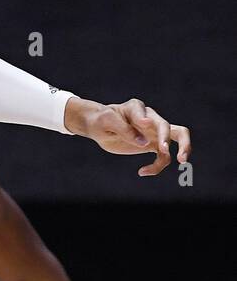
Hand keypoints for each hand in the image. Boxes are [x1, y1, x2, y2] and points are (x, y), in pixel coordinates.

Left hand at [63, 97, 190, 175]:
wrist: (97, 126)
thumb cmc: (101, 120)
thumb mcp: (106, 121)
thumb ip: (124, 129)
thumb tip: (145, 142)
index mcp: (135, 108)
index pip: (146, 115)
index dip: (145, 120)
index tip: (144, 124)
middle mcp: (150, 118)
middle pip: (170, 127)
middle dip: (173, 139)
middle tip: (165, 150)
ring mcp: (153, 132)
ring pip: (177, 138)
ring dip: (183, 149)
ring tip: (181, 161)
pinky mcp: (152, 145)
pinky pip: (164, 156)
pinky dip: (157, 166)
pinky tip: (142, 172)